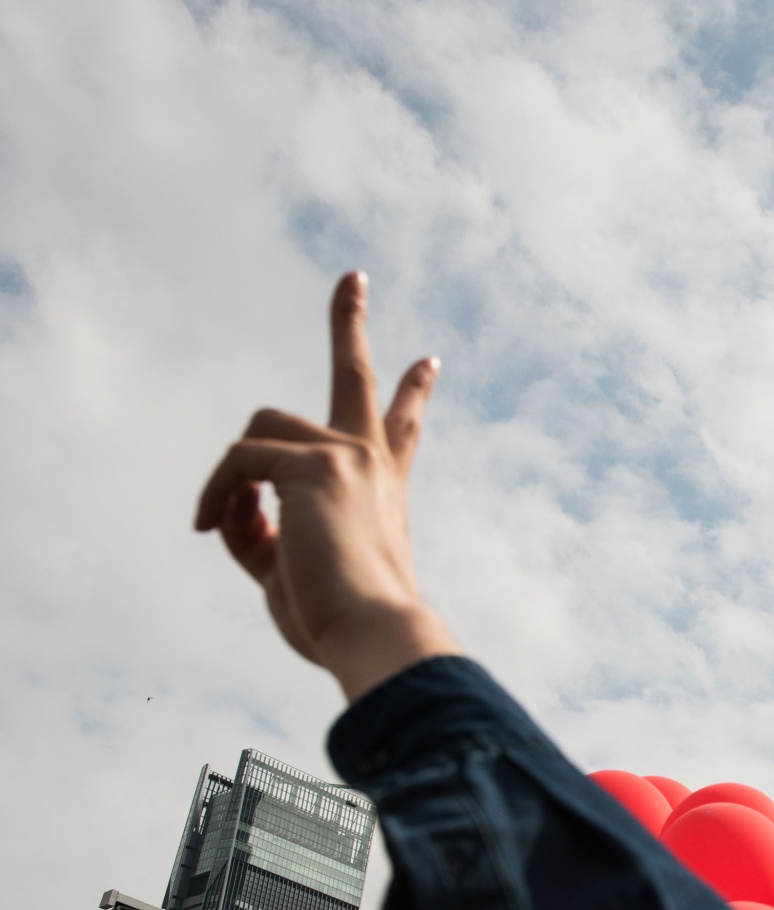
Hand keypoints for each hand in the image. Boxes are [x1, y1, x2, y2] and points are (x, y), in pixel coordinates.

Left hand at [195, 272, 459, 700]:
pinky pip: (238, 462)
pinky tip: (208, 527)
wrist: (373, 631)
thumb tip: (232, 502)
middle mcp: (372, 464)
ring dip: (227, 478)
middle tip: (353, 278)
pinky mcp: (315, 463)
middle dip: (350, 322)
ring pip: (260, 430)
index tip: (428, 361)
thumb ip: (260, 533)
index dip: (413, 394)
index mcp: (383, 493)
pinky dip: (215, 496)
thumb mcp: (290, 572)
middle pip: (356, 377)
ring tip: (214, 525)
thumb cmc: (339, 622)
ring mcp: (348, 457)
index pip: (398, 431)